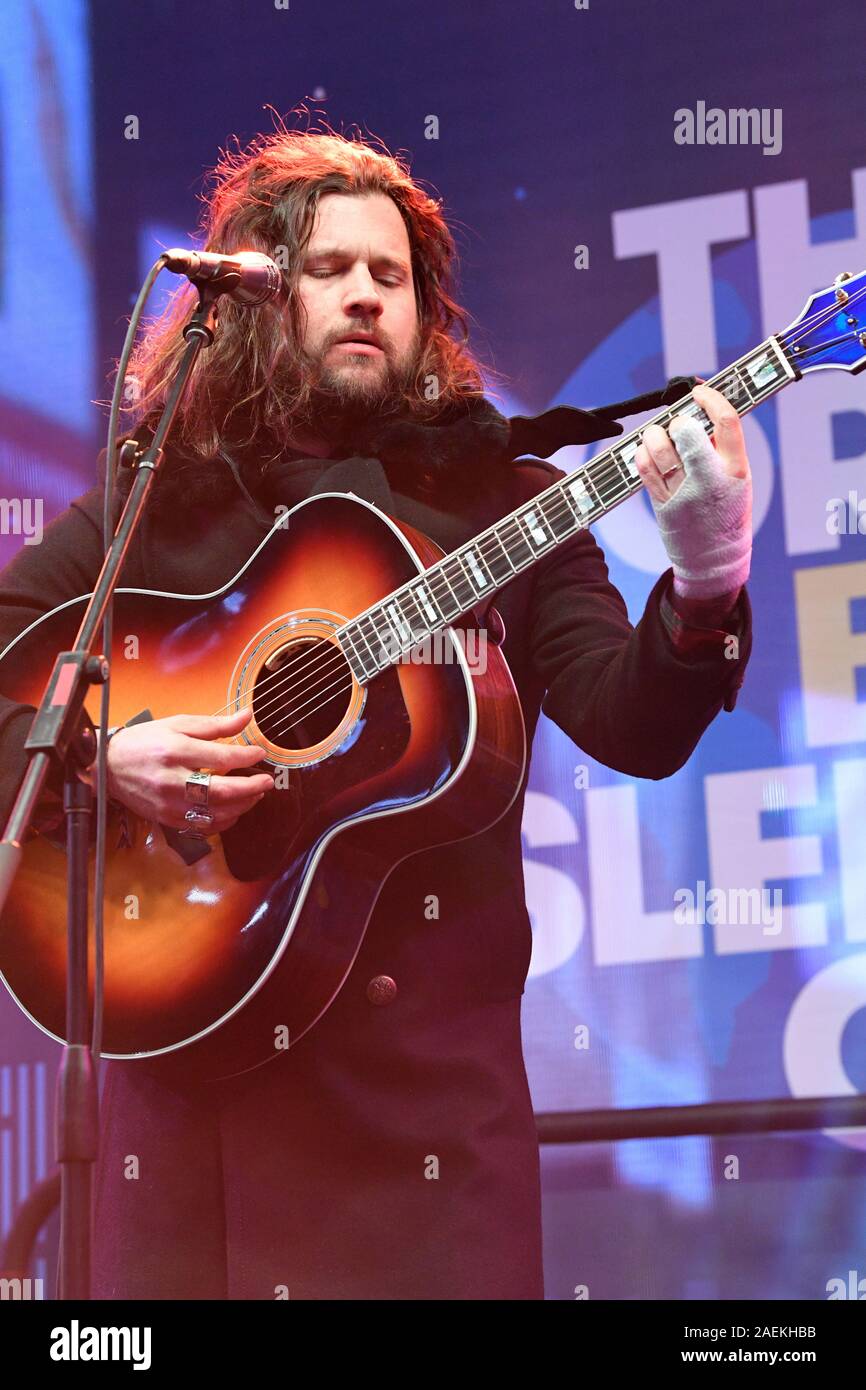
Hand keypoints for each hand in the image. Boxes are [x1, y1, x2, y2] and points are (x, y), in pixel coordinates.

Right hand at [104, 708, 273, 835]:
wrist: (108, 765)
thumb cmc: (145, 741)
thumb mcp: (178, 724)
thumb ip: (215, 725)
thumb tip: (247, 717)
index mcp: (176, 751)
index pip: (221, 757)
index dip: (247, 756)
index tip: (261, 753)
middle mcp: (173, 780)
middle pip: (221, 790)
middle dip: (251, 788)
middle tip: (267, 781)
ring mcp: (169, 803)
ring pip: (215, 813)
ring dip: (242, 805)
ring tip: (255, 794)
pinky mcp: (166, 819)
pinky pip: (203, 826)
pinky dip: (224, 820)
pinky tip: (233, 809)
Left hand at [634, 383, 752, 600]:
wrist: (715, 559)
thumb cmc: (726, 511)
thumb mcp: (738, 479)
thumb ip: (722, 449)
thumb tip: (699, 412)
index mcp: (737, 469)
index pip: (726, 420)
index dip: (710, 398)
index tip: (699, 393)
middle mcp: (710, 479)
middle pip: (687, 432)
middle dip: (678, 420)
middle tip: (677, 423)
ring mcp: (684, 493)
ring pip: (659, 448)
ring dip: (654, 433)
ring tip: (657, 434)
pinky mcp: (663, 504)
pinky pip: (645, 469)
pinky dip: (642, 453)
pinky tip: (647, 451)